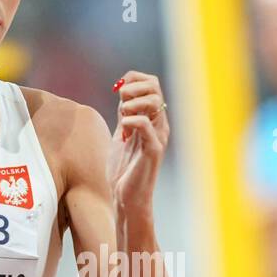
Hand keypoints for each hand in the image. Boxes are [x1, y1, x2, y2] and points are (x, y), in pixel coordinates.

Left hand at [111, 71, 168, 215]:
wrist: (125, 197)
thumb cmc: (123, 169)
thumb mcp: (122, 135)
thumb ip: (125, 115)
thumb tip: (122, 92)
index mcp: (153, 118)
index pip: (151, 82)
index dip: (133, 79)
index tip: (117, 91)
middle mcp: (159, 124)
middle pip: (154, 86)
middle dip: (132, 88)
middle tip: (119, 104)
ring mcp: (158, 136)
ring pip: (153, 101)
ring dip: (131, 104)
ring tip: (122, 119)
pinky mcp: (153, 150)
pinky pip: (145, 124)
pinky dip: (129, 121)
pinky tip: (123, 132)